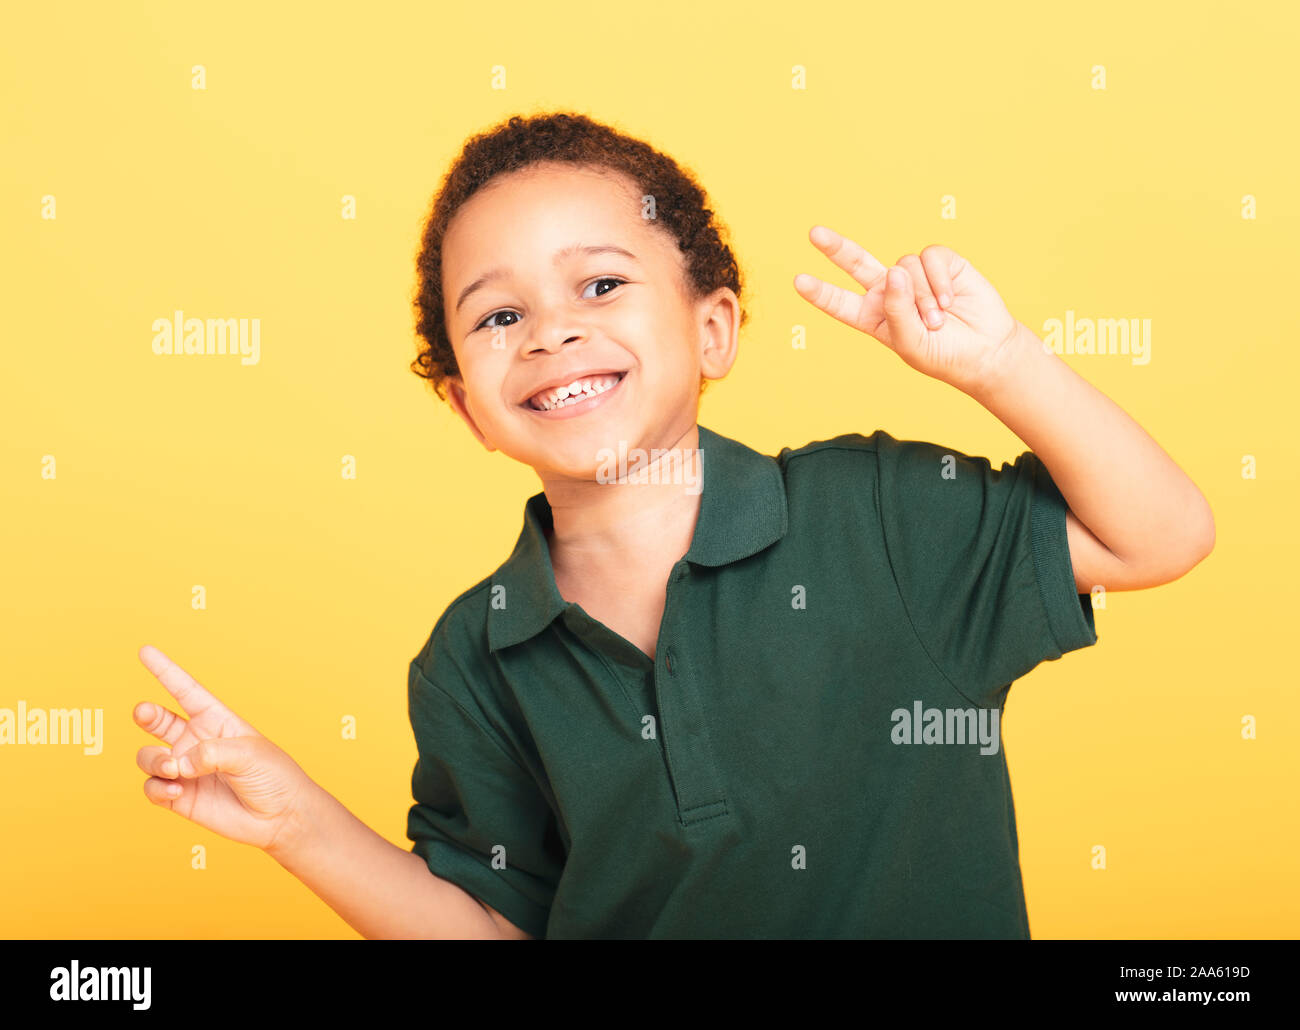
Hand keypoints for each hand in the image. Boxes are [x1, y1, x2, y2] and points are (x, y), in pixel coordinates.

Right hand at [134, 644, 313, 853]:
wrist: (280, 817)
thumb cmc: (273, 776)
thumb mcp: (250, 753)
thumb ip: (211, 753)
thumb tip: (178, 764)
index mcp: (216, 720)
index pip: (185, 691)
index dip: (165, 671)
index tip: (145, 651)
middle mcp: (195, 741)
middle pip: (157, 720)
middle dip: (146, 713)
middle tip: (145, 712)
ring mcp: (185, 769)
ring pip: (149, 756)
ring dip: (155, 759)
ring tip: (175, 769)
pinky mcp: (179, 796)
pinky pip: (152, 787)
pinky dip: (157, 787)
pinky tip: (174, 790)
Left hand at [794, 227, 1022, 394]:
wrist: (985, 349)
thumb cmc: (942, 354)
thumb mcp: (910, 343)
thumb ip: (896, 310)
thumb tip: (894, 271)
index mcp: (873, 316)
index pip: (841, 303)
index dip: (821, 293)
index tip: (800, 281)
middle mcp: (889, 291)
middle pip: (857, 264)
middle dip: (836, 248)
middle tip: (814, 234)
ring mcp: (913, 276)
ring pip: (905, 268)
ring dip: (923, 297)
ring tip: (938, 320)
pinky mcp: (940, 263)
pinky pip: (929, 258)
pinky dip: (939, 281)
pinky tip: (951, 300)